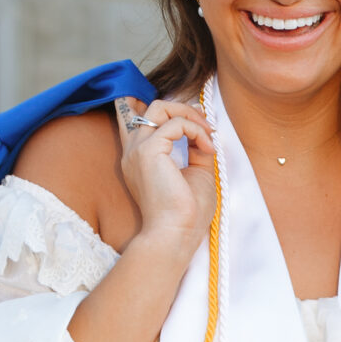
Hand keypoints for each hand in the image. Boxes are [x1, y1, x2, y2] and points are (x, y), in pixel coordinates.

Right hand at [112, 95, 218, 259]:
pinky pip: (175, 124)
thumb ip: (194, 150)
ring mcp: (138, 150)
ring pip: (160, 106)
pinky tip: (207, 148)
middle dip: (184, 109)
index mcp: (139, 159)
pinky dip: (196, 130)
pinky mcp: (149, 150)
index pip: (134, 120)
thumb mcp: (195, 174)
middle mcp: (133, 152)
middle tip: (205, 126)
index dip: (162, 108)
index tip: (190, 115)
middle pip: (153, 107)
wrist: (176, 235)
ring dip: (190, 115)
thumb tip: (203, 131)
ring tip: (207, 135)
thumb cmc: (186, 214)